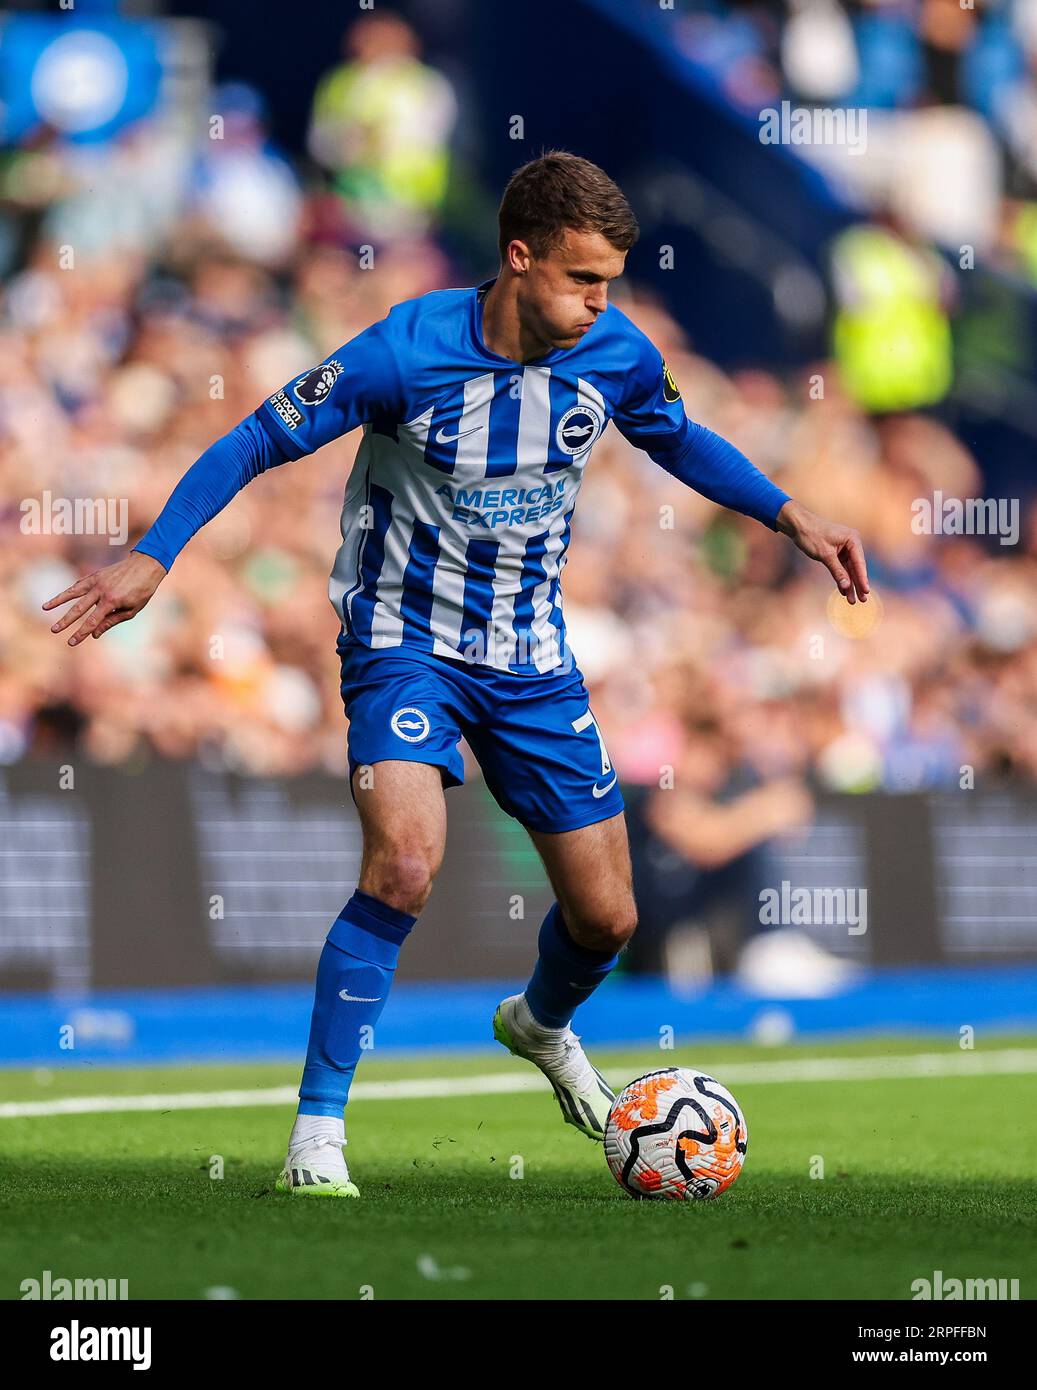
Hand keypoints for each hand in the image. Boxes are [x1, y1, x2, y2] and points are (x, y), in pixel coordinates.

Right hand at [43, 551, 167, 645]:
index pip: (93, 621)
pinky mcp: (96, 574)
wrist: (146, 565)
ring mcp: (97, 581)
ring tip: (45, 607)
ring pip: (73, 592)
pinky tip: (60, 597)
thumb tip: (95, 634)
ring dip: (58, 600)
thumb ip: (112, 621)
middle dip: (66, 621)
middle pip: (79, 608)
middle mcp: (101, 590)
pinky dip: (69, 590)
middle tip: (54, 630)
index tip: (71, 642)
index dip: (81, 633)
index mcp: (112, 601)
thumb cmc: (143, 590)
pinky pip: (80, 584)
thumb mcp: (132, 610)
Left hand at [776, 499, 869, 603]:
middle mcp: (851, 543)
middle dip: (858, 584)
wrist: (798, 525)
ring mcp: (844, 548)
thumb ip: (837, 571)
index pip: (859, 563)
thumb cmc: (811, 535)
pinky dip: (841, 579)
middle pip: (856, 568)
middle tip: (862, 600)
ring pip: (849, 570)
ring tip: (852, 600)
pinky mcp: (836, 553)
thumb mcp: (825, 555)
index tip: (866, 591)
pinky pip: (841, 568)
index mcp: (853, 540)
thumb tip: (847, 586)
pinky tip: (844, 591)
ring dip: (849, 584)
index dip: (862, 578)